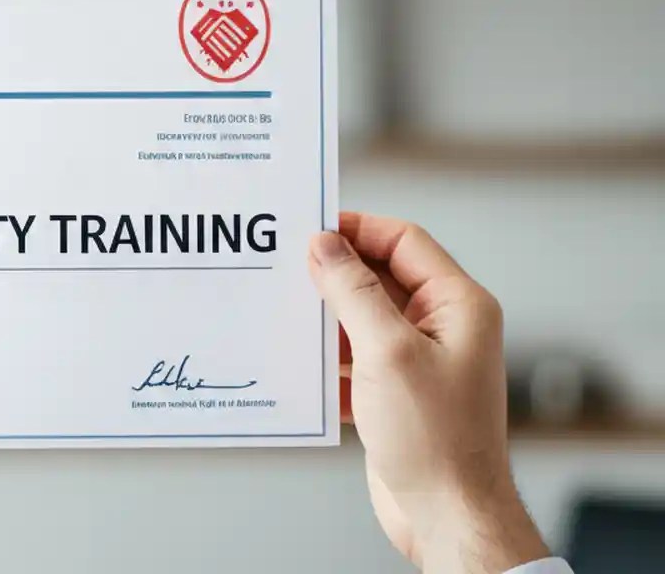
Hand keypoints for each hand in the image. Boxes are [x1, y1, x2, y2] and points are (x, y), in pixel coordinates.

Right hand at [309, 212, 548, 573]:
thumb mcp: (387, 351)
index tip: (310, 227)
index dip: (356, 229)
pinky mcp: (396, 392)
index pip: (403, 241)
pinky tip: (299, 366)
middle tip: (286, 267)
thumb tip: (326, 245)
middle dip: (334, 274)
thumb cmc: (436, 439)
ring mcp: (419, 361)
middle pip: (379, 277)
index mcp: (457, 305)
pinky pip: (355, 359)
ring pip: (362, 319)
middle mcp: (442, 327)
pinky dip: (327, 360)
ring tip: (284, 315)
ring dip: (325, 319)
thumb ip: (354, 291)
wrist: (446, 514)